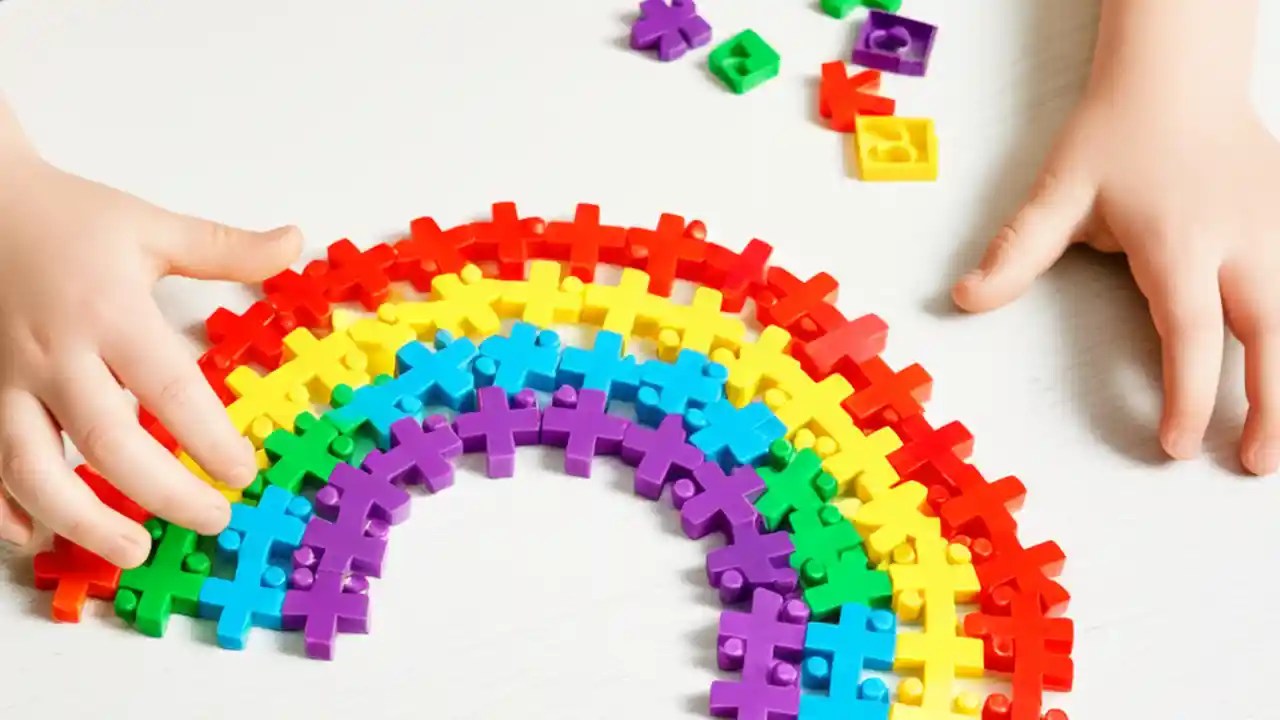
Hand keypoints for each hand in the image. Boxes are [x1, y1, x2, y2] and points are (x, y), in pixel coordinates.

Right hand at [0, 144, 301, 566]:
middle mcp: (55, 354)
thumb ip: (225, 247)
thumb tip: (296, 241)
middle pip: (107, 441)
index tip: (244, 473)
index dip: (209, 438)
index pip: (169, 388)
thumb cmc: (67, 220)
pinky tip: (35, 539)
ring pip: (31, 468)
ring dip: (81, 520)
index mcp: (110, 313)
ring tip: (133, 552)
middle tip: (212, 520)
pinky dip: (3, 509)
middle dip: (163, 492)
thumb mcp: (151, 226)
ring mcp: (5, 379)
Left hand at [952, 89, 1279, 474]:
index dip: (1187, 397)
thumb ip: (1018, 252)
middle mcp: (1242, 239)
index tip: (1177, 446)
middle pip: (1269, 336)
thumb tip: (964, 300)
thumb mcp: (1058, 190)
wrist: (1179, 72)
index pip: (1190, 336)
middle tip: (1254, 464)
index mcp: (1178, 241)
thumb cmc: (1115, 134)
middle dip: (1269, 406)